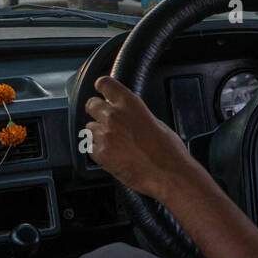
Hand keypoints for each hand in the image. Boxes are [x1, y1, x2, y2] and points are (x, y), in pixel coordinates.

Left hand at [84, 76, 199, 201]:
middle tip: (105, 120)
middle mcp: (113, 116)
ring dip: (98, 132)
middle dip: (96, 111)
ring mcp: (105, 135)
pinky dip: (98, 150)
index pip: (105, 83)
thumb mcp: (154, 121)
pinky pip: (90, 147)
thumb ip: (134, 113)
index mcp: (129, 103)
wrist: (168, 174)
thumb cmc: (168, 150)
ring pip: (89, 127)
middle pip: (91, 105)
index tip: (101, 91)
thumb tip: (126, 113)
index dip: (102, 87)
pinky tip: (112, 154)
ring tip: (114, 143)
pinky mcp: (100, 153)